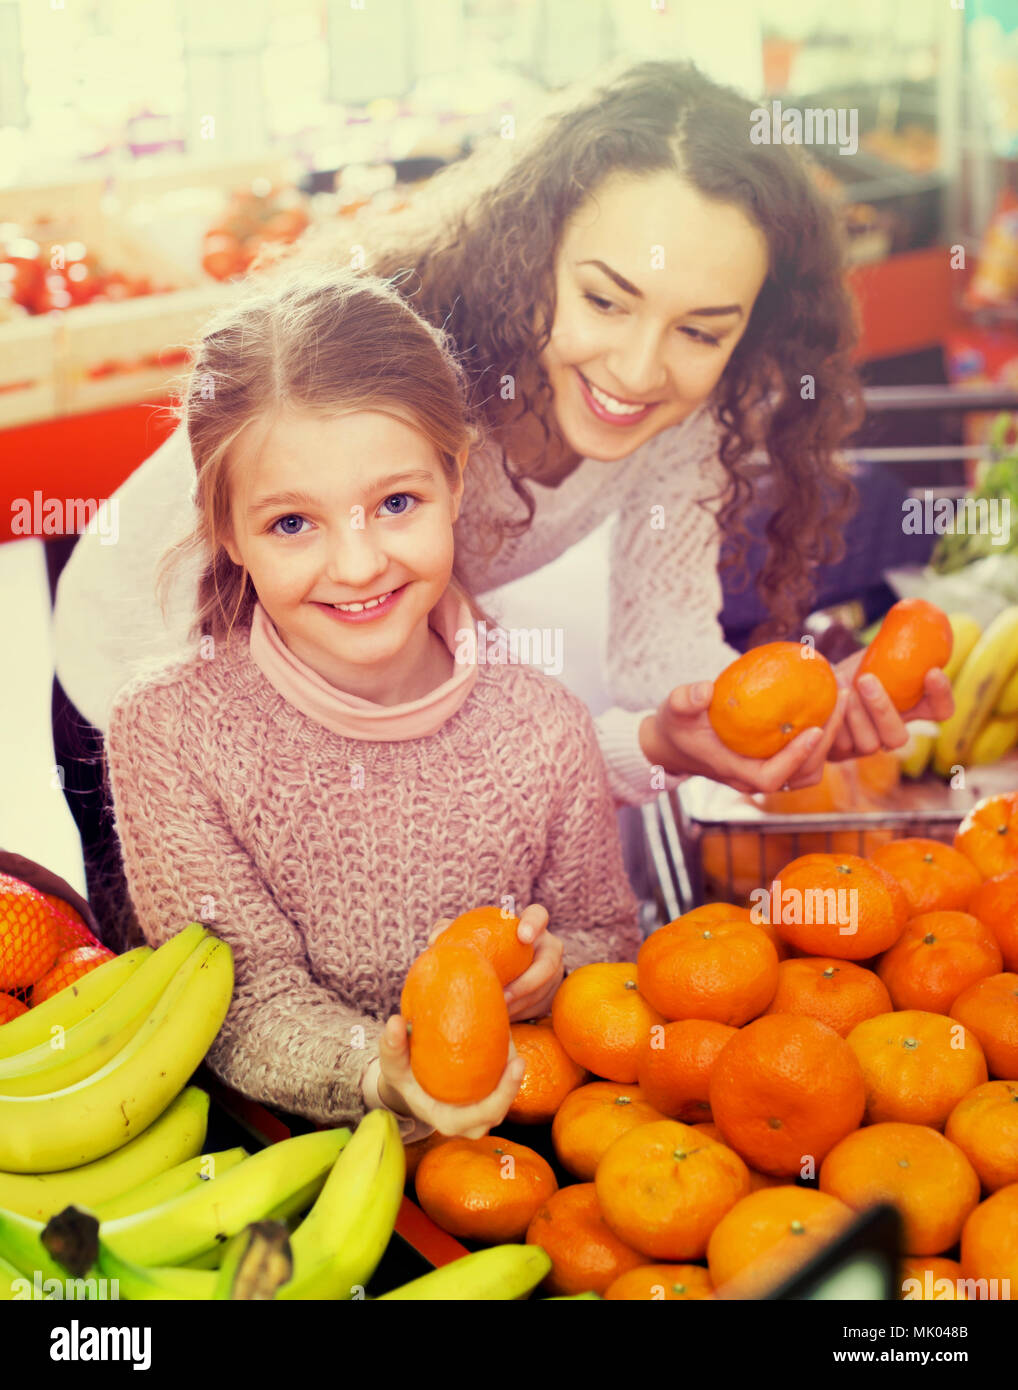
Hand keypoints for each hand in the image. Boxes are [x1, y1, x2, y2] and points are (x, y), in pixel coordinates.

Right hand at [375, 1015, 524, 1139]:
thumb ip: (392, 1046)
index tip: (516, 1064)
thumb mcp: (392, 1063)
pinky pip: (501, 1085)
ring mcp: (478, 1113)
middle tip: (518, 1056)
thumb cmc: (401, 1076)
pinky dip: (505, 1064)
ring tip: (510, 1039)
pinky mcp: (484, 1098)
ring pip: (505, 1096)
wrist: (407, 1082)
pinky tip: (504, 1037)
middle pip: (500, 1108)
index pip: (483, 1114)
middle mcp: (467, 1122)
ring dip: (511, 1072)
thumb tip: (396, 1022)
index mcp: (448, 1120)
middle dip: (513, 1083)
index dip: (504, 1093)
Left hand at [429, 904, 563, 1021]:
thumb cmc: (484, 946)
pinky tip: (501, 1021)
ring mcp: (552, 973)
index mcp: (529, 926)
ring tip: (498, 1013)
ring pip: (542, 990)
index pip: (538, 915)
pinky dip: (520, 1015)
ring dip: (521, 1004)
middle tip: (502, 997)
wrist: (508, 970)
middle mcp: (547, 948)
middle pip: (547, 964)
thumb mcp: (470, 935)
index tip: (522, 937)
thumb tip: (433, 940)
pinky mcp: (549, 996)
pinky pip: (538, 1008)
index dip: (533, 924)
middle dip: (526, 983)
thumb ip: (451, 930)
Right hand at [640, 681, 850, 795]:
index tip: (814, 728)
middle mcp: (755, 778)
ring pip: (809, 769)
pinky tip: (828, 702)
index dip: (795, 758)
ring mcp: (766, 771)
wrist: (675, 744)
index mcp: (734, 771)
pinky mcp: (774, 761)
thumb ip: (685, 700)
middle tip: (840, 699)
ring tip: (840, 699)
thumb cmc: (676, 726)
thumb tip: (705, 690)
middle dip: (827, 741)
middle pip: (802, 774)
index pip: (771, 777)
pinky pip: (806, 756)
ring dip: (831, 739)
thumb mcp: (674, 709)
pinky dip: (821, 736)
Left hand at [826, 651, 954, 760]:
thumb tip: (910, 609)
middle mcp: (893, 731)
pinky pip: (841, 745)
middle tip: (865, 678)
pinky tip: (827, 703)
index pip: (941, 710)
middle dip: (882, 709)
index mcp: (912, 708)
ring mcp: (869, 744)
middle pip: (900, 737)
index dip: (941, 696)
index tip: (932, 671)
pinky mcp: (843, 752)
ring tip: (840, 688)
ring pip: (870, 743)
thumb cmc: (854, 667)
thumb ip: (894, 644)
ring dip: (853, 714)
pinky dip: (833, 721)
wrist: (819, 686)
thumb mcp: (876, 655)